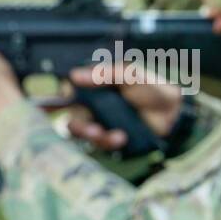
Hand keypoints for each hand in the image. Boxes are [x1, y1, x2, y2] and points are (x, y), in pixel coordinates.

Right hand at [64, 64, 183, 150]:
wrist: (175, 113)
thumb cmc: (153, 89)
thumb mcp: (130, 75)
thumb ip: (105, 74)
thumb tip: (74, 76)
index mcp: (95, 87)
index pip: (67, 94)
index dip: (54, 101)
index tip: (45, 107)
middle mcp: (95, 107)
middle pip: (72, 118)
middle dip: (77, 125)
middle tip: (89, 128)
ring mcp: (104, 124)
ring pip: (84, 133)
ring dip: (90, 135)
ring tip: (104, 134)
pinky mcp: (114, 139)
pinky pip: (102, 144)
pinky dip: (109, 142)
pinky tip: (122, 137)